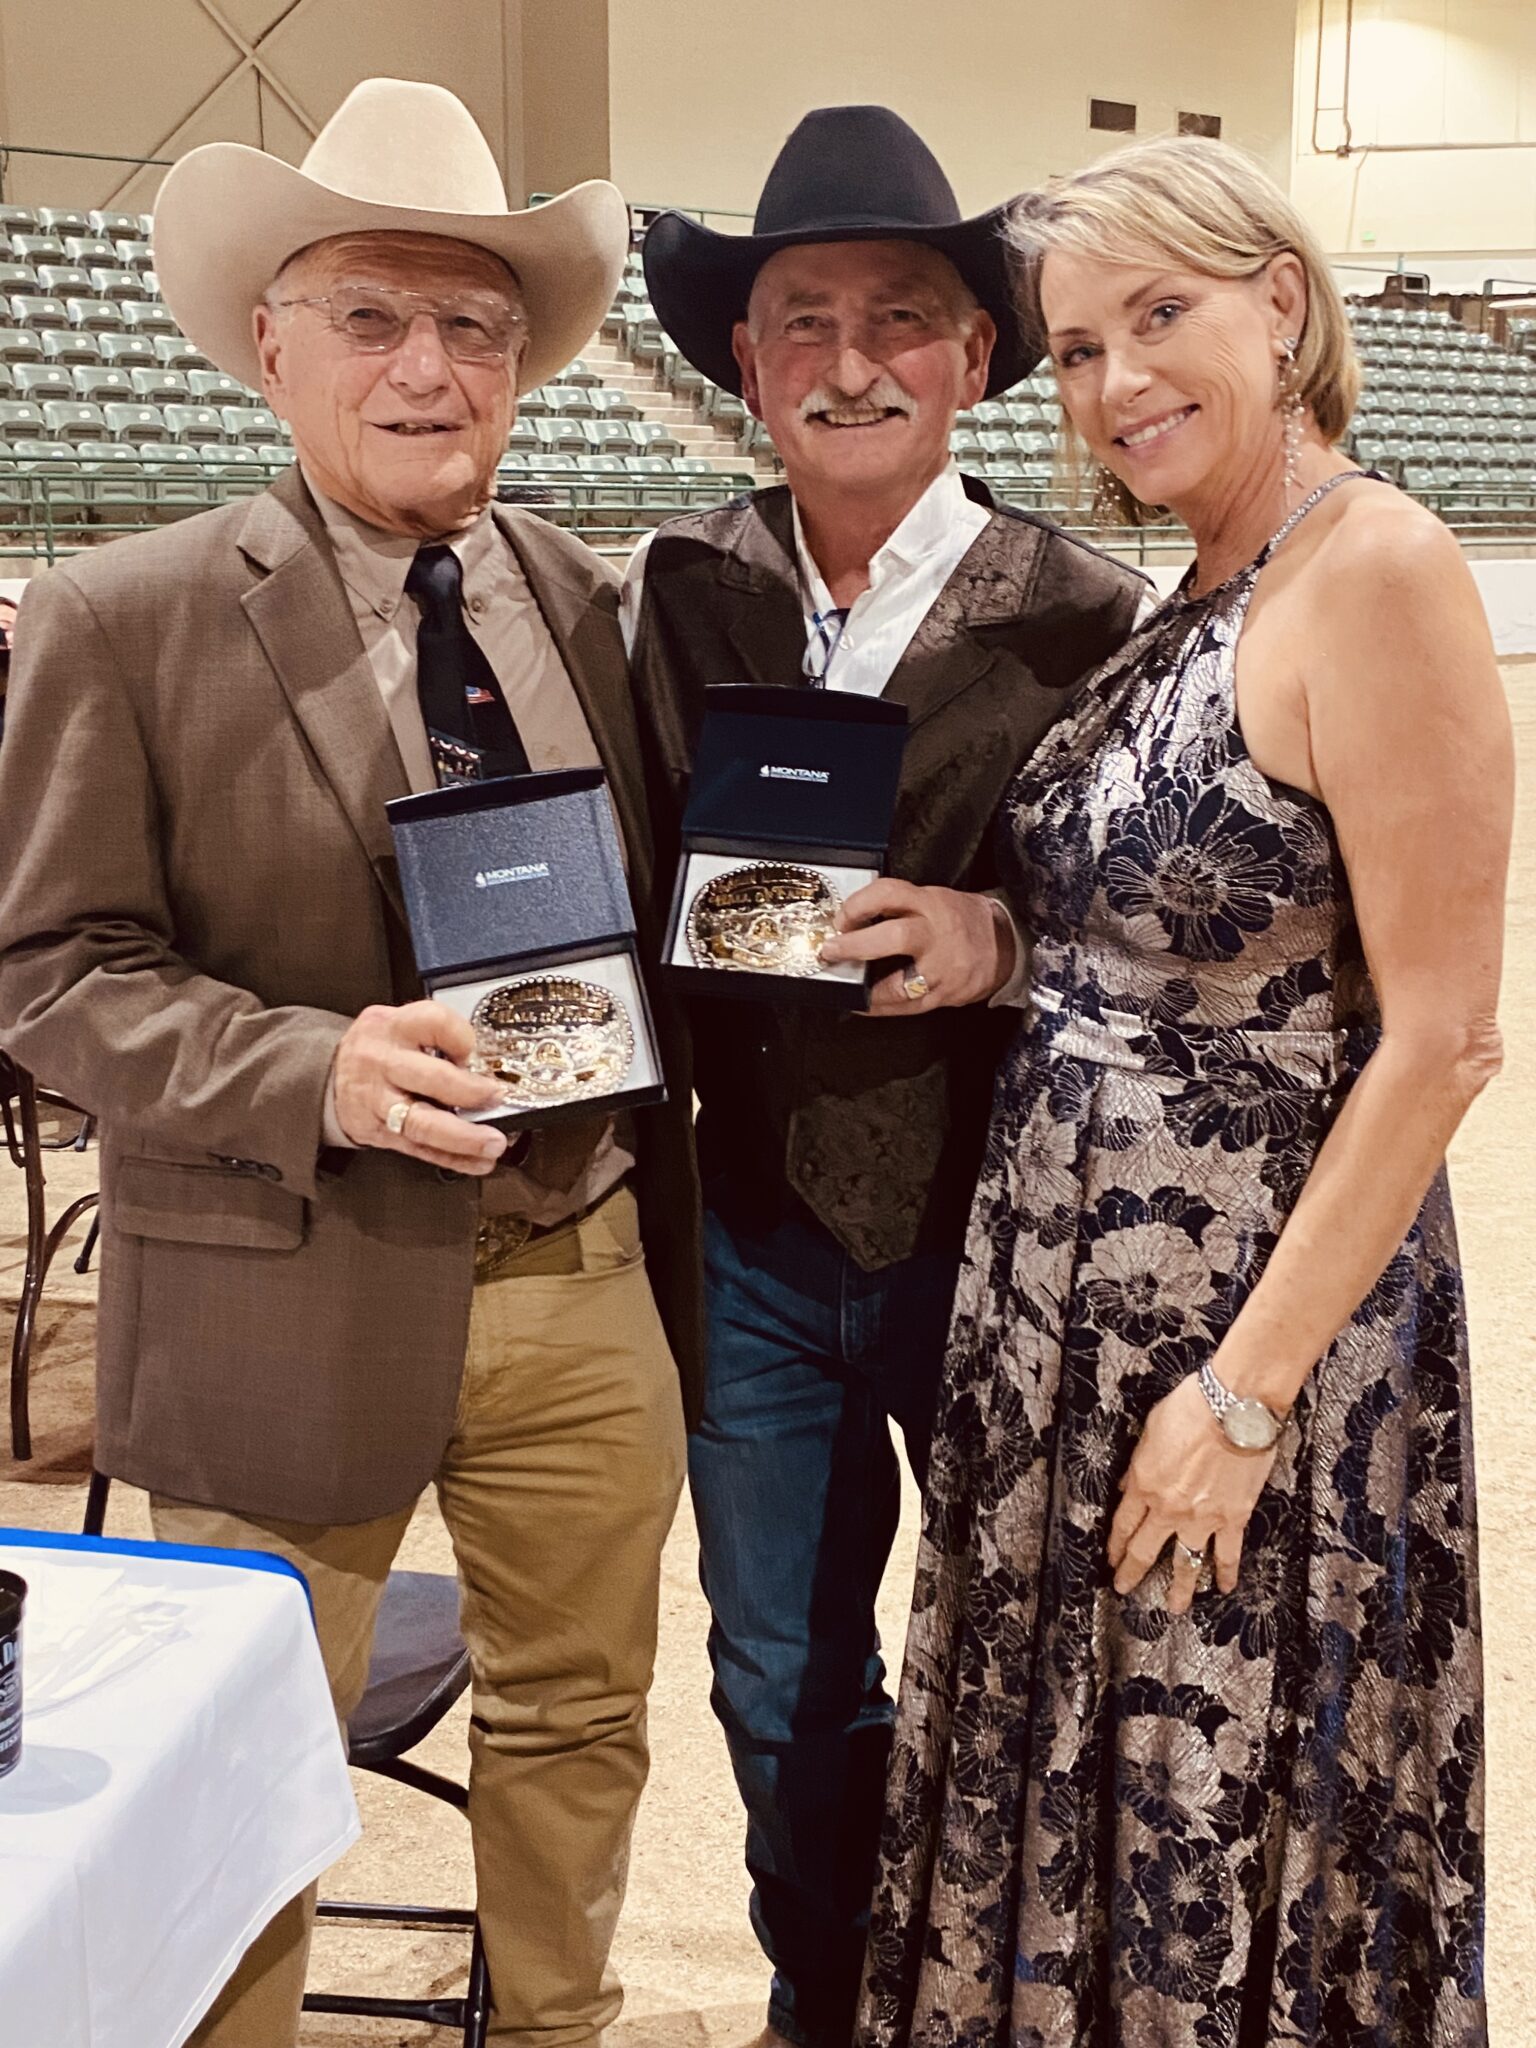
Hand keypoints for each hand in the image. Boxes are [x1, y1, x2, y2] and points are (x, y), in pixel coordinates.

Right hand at [333, 1000, 507, 1174]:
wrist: (330, 1074)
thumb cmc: (378, 1047)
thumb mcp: (400, 1023)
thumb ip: (439, 1035)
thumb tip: (488, 1064)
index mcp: (393, 1026)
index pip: (435, 1022)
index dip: (463, 1038)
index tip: (476, 1051)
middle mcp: (384, 1062)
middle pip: (432, 1078)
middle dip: (471, 1092)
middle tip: (498, 1098)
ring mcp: (379, 1101)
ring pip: (424, 1123)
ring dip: (465, 1137)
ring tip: (494, 1141)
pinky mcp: (380, 1132)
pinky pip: (420, 1149)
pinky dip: (454, 1158)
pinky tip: (478, 1161)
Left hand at [817, 879, 1015, 1014]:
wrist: (1006, 945)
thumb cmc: (962, 920)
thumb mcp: (934, 899)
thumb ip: (900, 907)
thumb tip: (853, 919)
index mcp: (931, 904)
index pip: (890, 893)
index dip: (859, 904)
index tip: (841, 917)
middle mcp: (937, 935)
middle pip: (895, 936)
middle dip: (856, 945)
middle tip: (831, 950)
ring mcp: (942, 969)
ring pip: (900, 984)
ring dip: (865, 988)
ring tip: (845, 983)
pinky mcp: (945, 995)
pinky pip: (907, 1007)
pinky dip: (879, 1007)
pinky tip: (862, 1003)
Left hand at [1107, 1373, 1278, 1613]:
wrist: (1235, 1410)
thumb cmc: (1192, 1408)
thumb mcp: (1150, 1429)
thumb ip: (1138, 1463)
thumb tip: (1128, 1483)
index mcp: (1144, 1484)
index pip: (1123, 1524)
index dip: (1115, 1545)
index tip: (1111, 1559)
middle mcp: (1169, 1508)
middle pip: (1145, 1550)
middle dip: (1132, 1573)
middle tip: (1125, 1588)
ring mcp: (1202, 1518)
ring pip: (1186, 1563)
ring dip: (1179, 1588)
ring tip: (1175, 1607)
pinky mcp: (1233, 1518)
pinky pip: (1227, 1554)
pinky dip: (1226, 1573)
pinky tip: (1224, 1588)